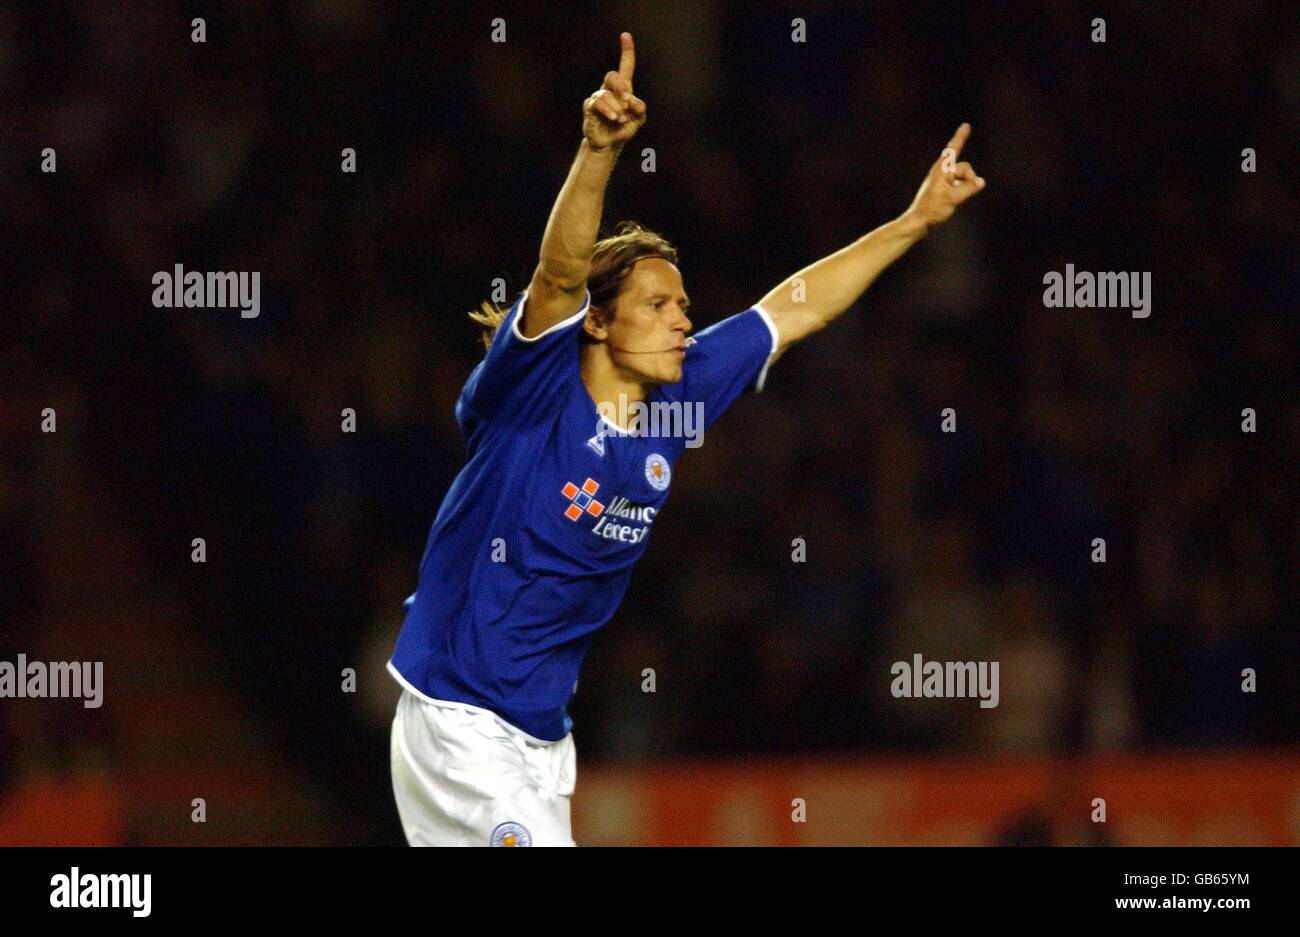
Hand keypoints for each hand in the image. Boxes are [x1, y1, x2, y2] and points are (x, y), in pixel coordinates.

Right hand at [583, 32, 646, 149]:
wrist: (610, 144)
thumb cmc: (624, 129)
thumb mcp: (639, 119)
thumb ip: (640, 108)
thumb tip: (631, 99)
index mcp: (623, 88)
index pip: (625, 66)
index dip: (626, 51)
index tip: (625, 35)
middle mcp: (609, 89)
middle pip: (612, 75)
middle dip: (621, 87)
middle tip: (627, 100)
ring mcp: (598, 97)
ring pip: (607, 94)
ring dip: (617, 108)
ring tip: (620, 119)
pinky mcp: (590, 107)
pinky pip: (598, 102)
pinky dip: (608, 110)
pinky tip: (614, 118)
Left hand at [903, 122, 985, 230]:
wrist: (919, 221)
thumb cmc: (932, 209)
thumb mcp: (953, 198)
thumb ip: (969, 188)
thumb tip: (981, 181)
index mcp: (941, 170)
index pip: (953, 149)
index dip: (961, 137)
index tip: (966, 125)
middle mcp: (943, 172)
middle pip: (965, 168)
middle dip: (969, 178)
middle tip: (960, 194)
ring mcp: (944, 180)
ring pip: (964, 178)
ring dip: (965, 187)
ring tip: (953, 200)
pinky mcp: (946, 188)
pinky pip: (960, 185)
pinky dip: (962, 191)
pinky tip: (953, 201)